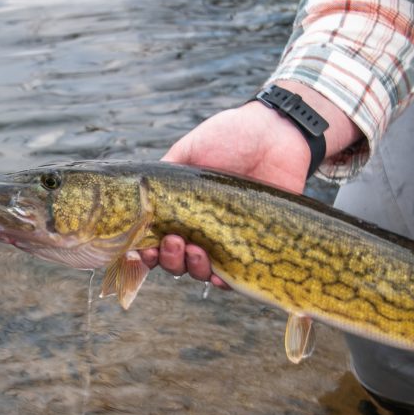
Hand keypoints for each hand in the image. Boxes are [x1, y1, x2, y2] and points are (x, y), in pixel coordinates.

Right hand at [139, 102, 310, 288]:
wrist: (275, 133)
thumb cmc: (229, 137)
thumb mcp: (187, 152)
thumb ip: (162, 178)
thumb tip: (137, 203)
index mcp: (182, 210)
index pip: (158, 241)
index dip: (147, 252)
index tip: (143, 250)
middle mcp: (203, 229)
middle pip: (178, 261)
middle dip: (170, 259)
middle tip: (174, 241)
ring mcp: (230, 238)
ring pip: (204, 271)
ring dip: (193, 268)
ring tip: (195, 250)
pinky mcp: (258, 245)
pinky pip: (239, 274)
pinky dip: (225, 281)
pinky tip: (217, 276)